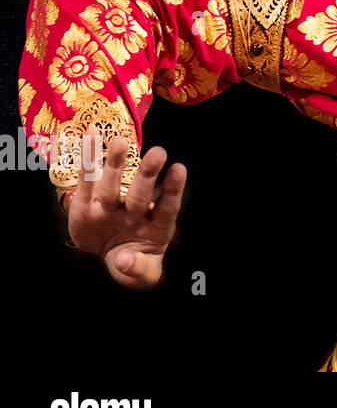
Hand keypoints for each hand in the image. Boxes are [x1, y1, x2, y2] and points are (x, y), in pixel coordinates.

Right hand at [66, 129, 186, 288]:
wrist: (109, 257)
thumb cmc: (133, 262)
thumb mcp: (139, 273)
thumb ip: (136, 269)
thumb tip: (124, 260)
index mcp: (155, 228)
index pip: (167, 207)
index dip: (172, 189)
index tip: (179, 169)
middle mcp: (134, 212)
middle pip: (141, 193)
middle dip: (147, 175)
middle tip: (158, 153)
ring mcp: (111, 207)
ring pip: (114, 184)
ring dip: (116, 163)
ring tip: (120, 141)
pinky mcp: (87, 205)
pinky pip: (87, 180)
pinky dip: (88, 158)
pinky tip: (91, 134)